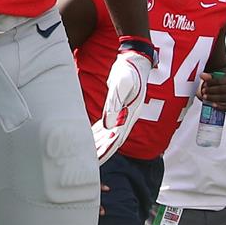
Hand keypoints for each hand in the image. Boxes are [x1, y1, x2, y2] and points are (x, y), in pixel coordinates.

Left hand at [93, 42, 156, 162]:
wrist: (135, 60)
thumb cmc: (129, 71)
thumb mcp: (121, 85)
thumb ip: (114, 105)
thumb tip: (108, 125)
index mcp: (130, 114)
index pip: (117, 138)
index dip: (107, 150)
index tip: (98, 160)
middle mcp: (127, 117)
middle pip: (113, 139)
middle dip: (102, 151)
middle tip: (90, 164)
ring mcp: (123, 113)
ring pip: (110, 133)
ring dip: (100, 143)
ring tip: (89, 155)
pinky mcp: (117, 107)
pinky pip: (107, 124)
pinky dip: (99, 132)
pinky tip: (92, 137)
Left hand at [198, 71, 225, 111]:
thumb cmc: (221, 83)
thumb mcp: (215, 78)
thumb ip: (209, 76)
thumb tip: (202, 75)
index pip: (221, 81)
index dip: (212, 82)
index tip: (205, 83)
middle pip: (222, 89)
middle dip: (211, 90)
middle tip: (203, 91)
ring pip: (224, 98)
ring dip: (213, 98)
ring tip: (205, 97)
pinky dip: (219, 106)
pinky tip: (212, 105)